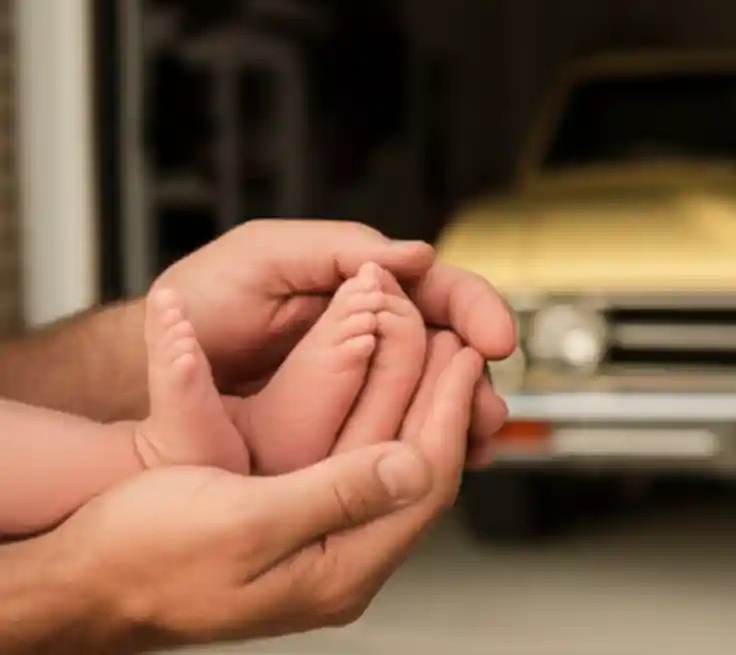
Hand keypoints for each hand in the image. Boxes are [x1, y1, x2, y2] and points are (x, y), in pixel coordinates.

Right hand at [33, 348, 483, 650]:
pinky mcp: (299, 535)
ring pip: (395, 471)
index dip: (448, 410)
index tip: (464, 354)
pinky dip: (380, 425)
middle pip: (419, 475)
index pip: (423, 482)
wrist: (81, 583)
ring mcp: (323, 554)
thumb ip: (335, 495)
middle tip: (461, 342)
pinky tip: (384, 395)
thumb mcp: (243, 520)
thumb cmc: (143, 556)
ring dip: (417, 409)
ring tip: (433, 354)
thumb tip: (413, 467)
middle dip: (443, 404)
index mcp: (336, 571)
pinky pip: (362, 473)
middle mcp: (340, 568)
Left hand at [153, 219, 514, 456]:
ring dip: (460, 419)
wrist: (145, 371)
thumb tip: (417, 256)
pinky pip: (398, 438)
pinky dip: (425, 450)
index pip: (440, 291)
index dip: (476, 311)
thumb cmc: (200, 301)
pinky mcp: (346, 429)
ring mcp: (364, 383)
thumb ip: (339, 250)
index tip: (496, 339)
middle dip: (477, 379)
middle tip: (487, 410)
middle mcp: (375, 332)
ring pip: (433, 400)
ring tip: (472, 445)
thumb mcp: (262, 257)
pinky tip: (439, 465)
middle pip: (453, 351)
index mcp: (366, 283)